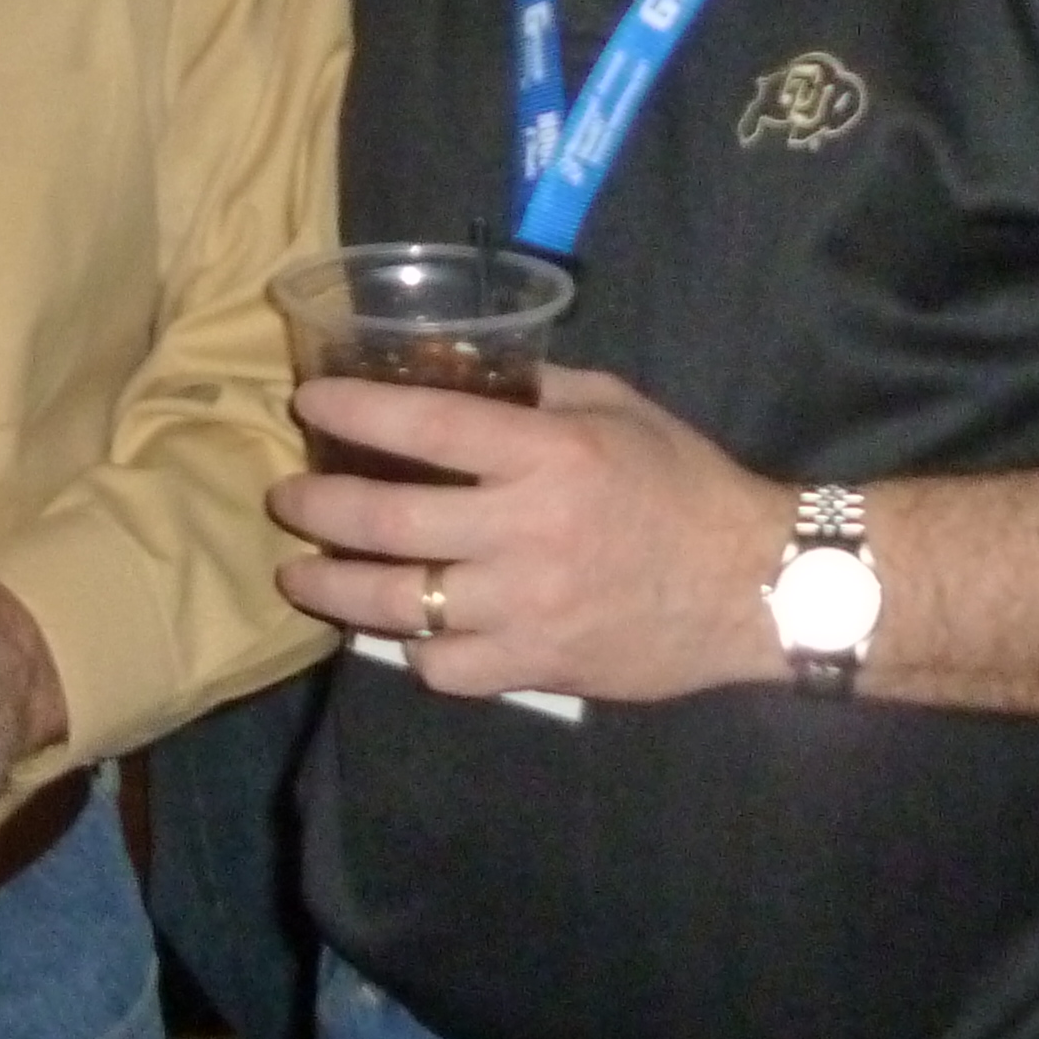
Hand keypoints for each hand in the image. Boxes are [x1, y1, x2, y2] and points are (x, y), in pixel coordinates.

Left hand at [267, 364, 787, 704]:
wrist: (752, 587)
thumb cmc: (684, 483)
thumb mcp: (618, 408)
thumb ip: (538, 391)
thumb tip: (462, 371)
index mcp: (548, 454)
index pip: (424, 425)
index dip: (354, 412)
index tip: (309, 405)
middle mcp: (525, 530)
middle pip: (388, 520)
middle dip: (318, 507)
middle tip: (287, 498)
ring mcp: (526, 606)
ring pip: (397, 604)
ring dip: (333, 587)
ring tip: (300, 574)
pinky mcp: (536, 667)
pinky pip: (444, 666)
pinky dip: (412, 649)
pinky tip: (399, 631)